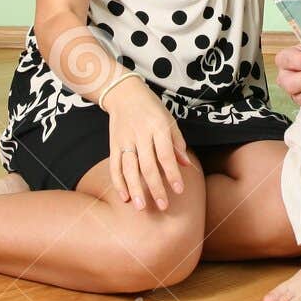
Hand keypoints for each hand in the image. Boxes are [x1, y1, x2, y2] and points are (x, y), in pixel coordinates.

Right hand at [103, 78, 191, 210]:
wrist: (124, 93)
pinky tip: (124, 197)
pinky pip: (114, 166)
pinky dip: (118, 182)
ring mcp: (125, 140)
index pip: (166, 155)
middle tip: (163, 205)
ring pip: (129, 168)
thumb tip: (187, 165)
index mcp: (158, 127)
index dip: (172, 174)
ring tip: (141, 206)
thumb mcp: (169, 120)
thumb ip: (177, 143)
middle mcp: (140, 134)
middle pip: (147, 165)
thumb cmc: (152, 108)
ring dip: (135, 188)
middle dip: (155, 187)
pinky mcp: (113, 144)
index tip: (179, 190)